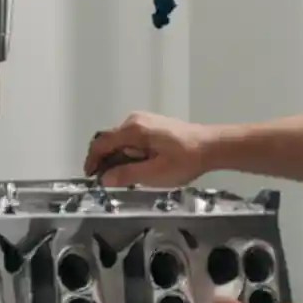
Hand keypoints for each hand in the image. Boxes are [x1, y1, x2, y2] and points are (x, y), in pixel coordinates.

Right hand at [83, 112, 216, 187]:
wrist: (212, 146)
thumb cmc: (185, 160)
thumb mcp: (154, 173)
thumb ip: (127, 175)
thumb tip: (105, 179)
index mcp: (133, 130)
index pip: (101, 143)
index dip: (92, 160)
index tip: (91, 177)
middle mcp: (135, 120)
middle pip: (110, 140)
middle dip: (106, 161)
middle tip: (111, 181)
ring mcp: (145, 120)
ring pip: (121, 140)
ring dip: (119, 158)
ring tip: (129, 177)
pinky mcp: (153, 125)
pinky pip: (132, 138)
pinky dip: (129, 152)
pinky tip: (140, 166)